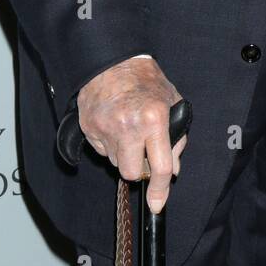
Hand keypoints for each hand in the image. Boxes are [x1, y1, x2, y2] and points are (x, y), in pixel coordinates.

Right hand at [77, 57, 187, 214]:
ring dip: (124, 153)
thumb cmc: (147, 80)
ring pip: (115, 162)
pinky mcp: (89, 127)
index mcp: (154, 119)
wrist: (113, 61)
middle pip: (131, 173)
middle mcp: (129, 126)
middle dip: (138, 168)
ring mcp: (105, 128)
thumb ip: (177, 138)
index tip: (157, 204)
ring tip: (128, 128)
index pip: (159, 167)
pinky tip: (114, 123)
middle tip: (142, 149)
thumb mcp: (172, 102)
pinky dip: (109, 144)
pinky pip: (101, 150)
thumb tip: (173, 170)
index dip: (160, 190)